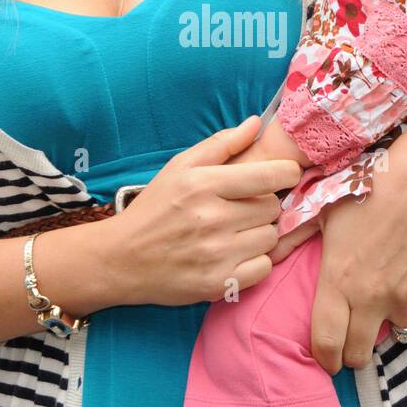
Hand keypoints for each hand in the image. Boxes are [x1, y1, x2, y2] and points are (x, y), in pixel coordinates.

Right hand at [107, 116, 300, 305]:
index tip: (281, 176)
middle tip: (242, 208)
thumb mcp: (180, 167)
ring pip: (271, 237)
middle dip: (264, 205)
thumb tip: (257, 123)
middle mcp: (211, 219)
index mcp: (203, 184)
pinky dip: (255, 262)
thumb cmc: (154, 208)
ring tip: (236, 232)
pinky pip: (264, 268)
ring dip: (260, 234)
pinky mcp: (218, 284)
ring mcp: (216, 254)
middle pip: (273, 207)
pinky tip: (235, 255)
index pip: (271, 176)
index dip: (285, 174)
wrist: (121, 258)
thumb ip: (221, 144)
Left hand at [278, 169, 406, 375]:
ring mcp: (406, 298)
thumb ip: (292, 237)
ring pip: (395, 338)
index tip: (326, 360)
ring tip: (382, 312)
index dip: (324, 359)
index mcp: (339, 281)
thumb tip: (266, 257)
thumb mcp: (322, 209)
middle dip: (352, 354)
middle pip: (359, 354)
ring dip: (387, 329)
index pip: (326, 343)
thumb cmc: (368, 189)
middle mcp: (371, 297)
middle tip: (351, 342)